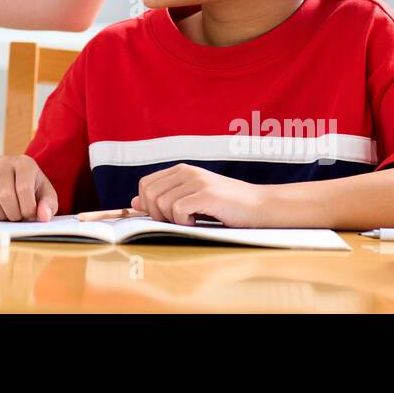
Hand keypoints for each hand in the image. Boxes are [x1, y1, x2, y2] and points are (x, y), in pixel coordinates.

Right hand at [0, 154, 58, 221]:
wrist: (15, 181)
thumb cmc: (33, 189)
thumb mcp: (46, 196)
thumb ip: (49, 205)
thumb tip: (43, 216)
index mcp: (24, 163)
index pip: (23, 188)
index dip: (27, 208)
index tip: (30, 215)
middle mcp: (3, 162)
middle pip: (5, 195)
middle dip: (14, 214)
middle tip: (19, 216)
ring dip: (1, 216)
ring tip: (9, 214)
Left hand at [132, 164, 270, 226]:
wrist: (259, 206)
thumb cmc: (225, 206)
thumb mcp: (191, 199)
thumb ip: (164, 198)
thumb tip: (134, 202)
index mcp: (180, 170)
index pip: (145, 184)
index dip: (147, 205)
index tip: (164, 217)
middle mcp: (186, 171)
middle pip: (149, 194)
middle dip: (157, 214)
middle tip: (177, 221)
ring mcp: (197, 181)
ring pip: (162, 203)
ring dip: (173, 220)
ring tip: (191, 221)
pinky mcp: (207, 194)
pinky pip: (178, 209)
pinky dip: (184, 222)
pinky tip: (198, 222)